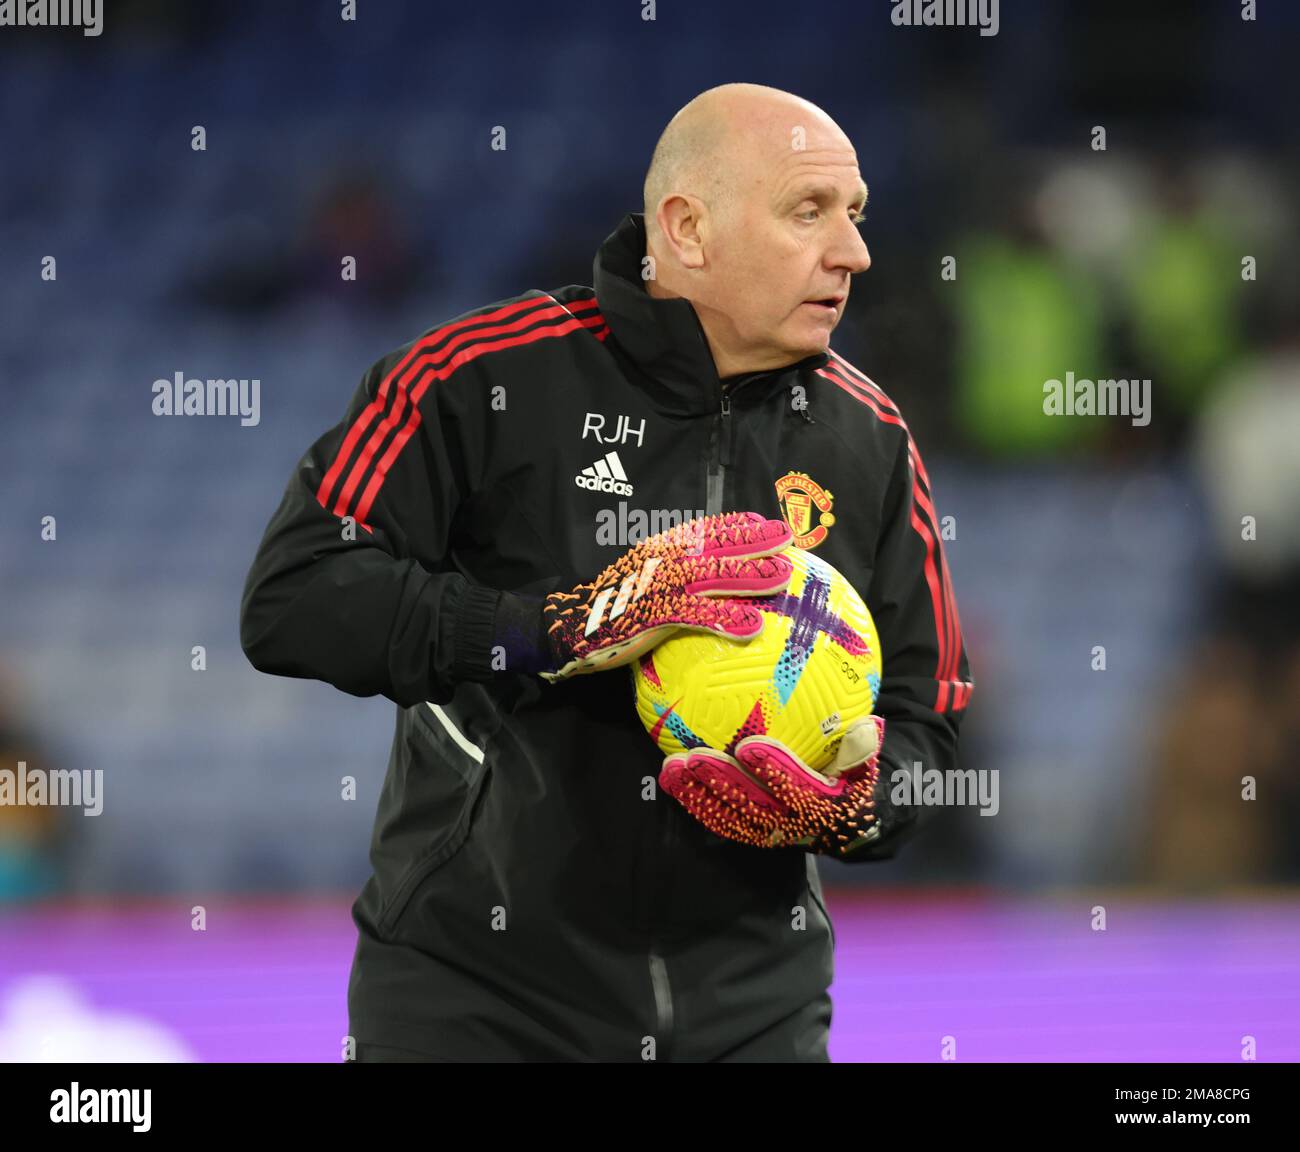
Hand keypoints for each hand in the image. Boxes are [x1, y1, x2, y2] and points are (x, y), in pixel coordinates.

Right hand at [539, 511, 793, 681]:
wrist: (570, 626)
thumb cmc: (611, 608)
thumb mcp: (641, 581)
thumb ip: (671, 576)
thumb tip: (704, 580)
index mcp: (660, 550)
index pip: (702, 531)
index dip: (734, 524)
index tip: (762, 520)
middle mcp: (662, 561)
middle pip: (715, 547)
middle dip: (754, 541)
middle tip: (787, 537)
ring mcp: (658, 586)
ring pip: (712, 576)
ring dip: (749, 574)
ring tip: (782, 576)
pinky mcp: (653, 615)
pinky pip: (695, 615)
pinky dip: (724, 617)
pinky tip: (751, 627)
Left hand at [659, 715, 887, 857]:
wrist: (853, 822)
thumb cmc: (857, 778)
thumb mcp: (869, 765)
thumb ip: (865, 748)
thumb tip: (870, 726)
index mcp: (827, 808)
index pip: (798, 790)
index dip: (774, 770)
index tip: (749, 746)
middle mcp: (795, 826)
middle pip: (753, 806)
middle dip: (722, 782)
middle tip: (693, 756)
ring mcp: (770, 833)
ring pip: (730, 817)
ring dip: (698, 794)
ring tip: (671, 768)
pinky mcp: (752, 832)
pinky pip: (720, 820)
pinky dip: (695, 802)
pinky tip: (671, 779)